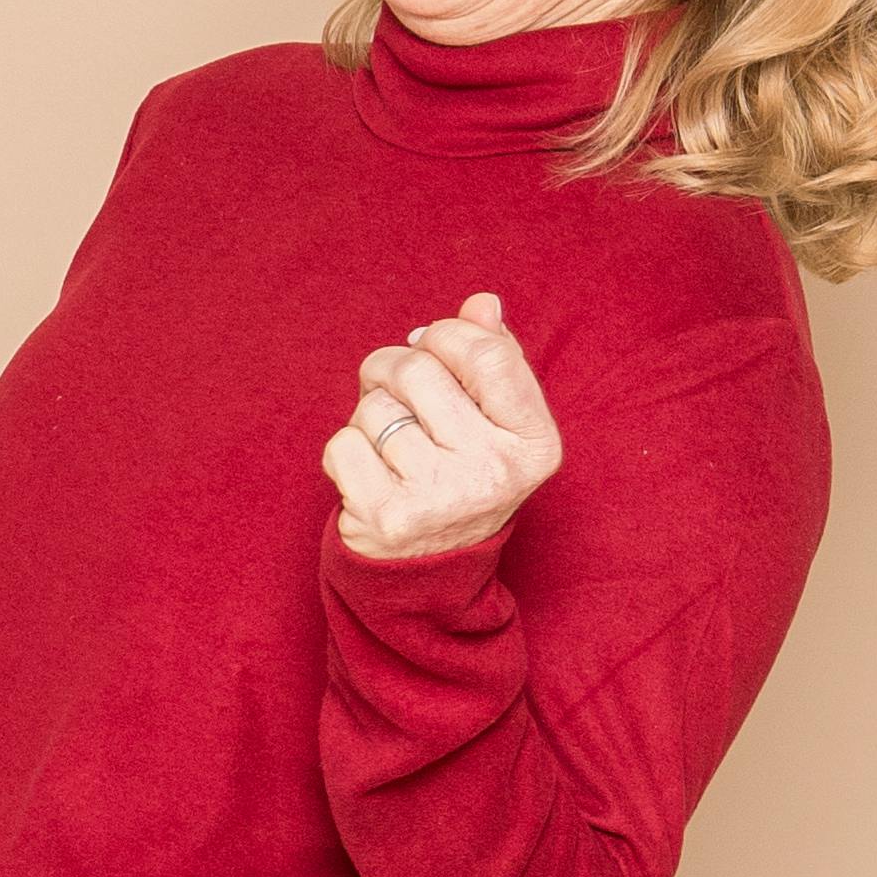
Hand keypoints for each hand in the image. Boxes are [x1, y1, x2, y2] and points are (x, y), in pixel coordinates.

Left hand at [322, 289, 561, 558]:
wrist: (429, 573)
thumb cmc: (459, 474)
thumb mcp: (494, 421)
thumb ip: (493, 358)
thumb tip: (482, 303)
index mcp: (534, 444)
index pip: (486, 352)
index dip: (446, 336)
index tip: (434, 348)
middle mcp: (494, 473)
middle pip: (417, 369)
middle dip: (394, 371)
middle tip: (401, 399)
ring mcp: (440, 498)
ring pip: (374, 407)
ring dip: (370, 417)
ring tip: (393, 449)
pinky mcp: (386, 518)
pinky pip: (342, 444)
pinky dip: (346, 453)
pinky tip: (370, 478)